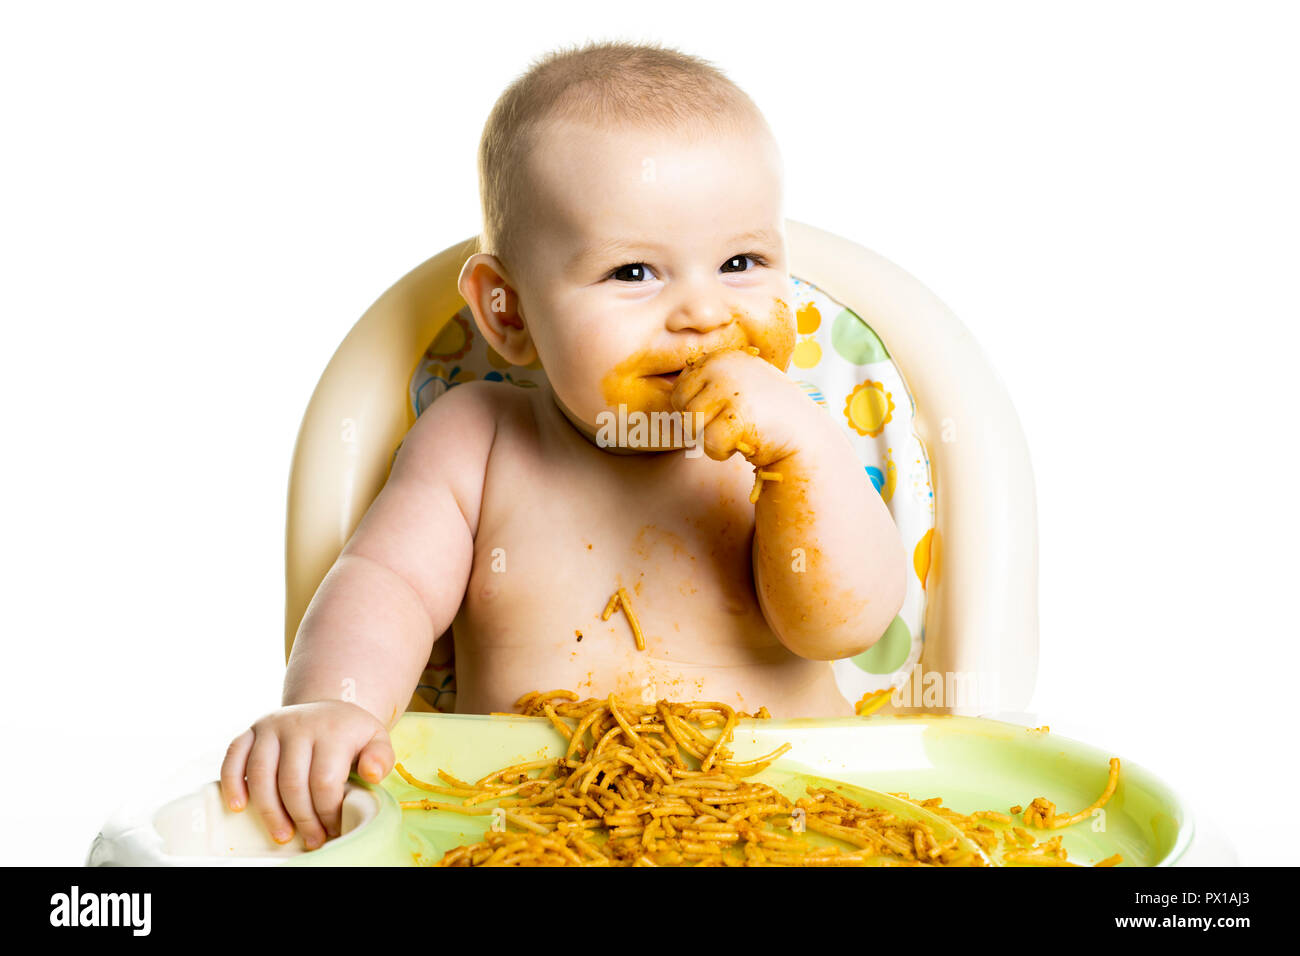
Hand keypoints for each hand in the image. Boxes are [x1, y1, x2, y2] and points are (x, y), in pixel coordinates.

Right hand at [219, 700, 394, 849]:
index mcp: (332, 729)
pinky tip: (238, 807)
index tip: (333, 829)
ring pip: (261, 775)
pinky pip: (234, 755)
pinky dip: (232, 782)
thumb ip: (381, 757)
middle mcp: (299, 724)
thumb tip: (372, 774)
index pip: (324, 781)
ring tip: (282, 836)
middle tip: (311, 840)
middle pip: (292, 782)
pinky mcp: (252, 730)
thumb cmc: (351, 734)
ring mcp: (272, 726)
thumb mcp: (376, 739)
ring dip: (269, 811)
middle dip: (301, 818)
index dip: (327, 811)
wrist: (327, 708)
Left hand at [669, 347, 810, 465]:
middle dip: (702, 425)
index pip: (679, 391)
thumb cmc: (762, 413)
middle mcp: (723, 366)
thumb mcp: (733, 385)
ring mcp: (731, 389)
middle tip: (733, 422)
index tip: (725, 411)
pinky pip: (708, 444)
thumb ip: (703, 383)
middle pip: (681, 409)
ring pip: (692, 426)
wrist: (803, 434)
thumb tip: (648, 382)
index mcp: (719, 356)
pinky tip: (747, 439)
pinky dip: (723, 452)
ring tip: (740, 428)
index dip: (698, 410)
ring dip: (712, 439)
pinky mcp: (739, 416)